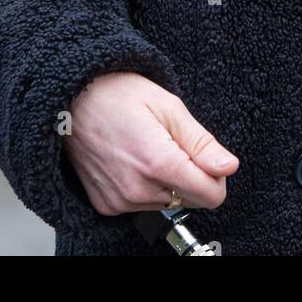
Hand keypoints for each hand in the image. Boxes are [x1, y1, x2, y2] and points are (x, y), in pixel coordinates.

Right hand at [62, 71, 238, 215]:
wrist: (72, 99)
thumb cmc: (119, 94)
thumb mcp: (169, 107)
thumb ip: (202, 143)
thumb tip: (229, 166)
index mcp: (158, 163)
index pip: (211, 195)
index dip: (217, 175)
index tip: (206, 156)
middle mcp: (138, 189)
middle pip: (190, 199)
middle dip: (191, 175)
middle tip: (170, 142)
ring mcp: (119, 201)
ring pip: (167, 202)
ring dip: (167, 181)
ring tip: (147, 147)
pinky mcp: (106, 206)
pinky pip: (142, 204)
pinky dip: (145, 186)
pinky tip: (132, 159)